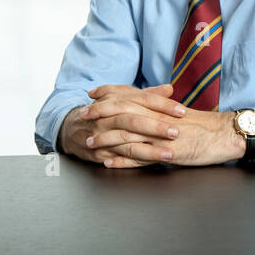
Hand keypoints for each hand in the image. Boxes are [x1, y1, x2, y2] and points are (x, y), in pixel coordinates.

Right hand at [59, 83, 184, 166]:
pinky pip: (116, 158)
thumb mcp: (124, 100)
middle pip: (133, 119)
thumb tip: (169, 88)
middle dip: (155, 126)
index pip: (142, 99)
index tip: (181, 111)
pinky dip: (130, 162)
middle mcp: (108, 115)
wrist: (73, 126)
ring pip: (126, 140)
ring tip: (169, 154)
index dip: (162, 104)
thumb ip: (147, 95)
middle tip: (176, 132)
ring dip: (149, 149)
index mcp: (118, 100)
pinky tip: (146, 166)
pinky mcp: (98, 151)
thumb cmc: (104, 112)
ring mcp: (102, 134)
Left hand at [60, 84, 245, 168]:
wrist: (225, 135)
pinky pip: (140, 157)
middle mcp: (157, 117)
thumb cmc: (204, 125)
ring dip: (105, 139)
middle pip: (122, 111)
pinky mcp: (167, 153)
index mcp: (160, 105)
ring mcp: (160, 136)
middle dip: (99, 113)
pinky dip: (122, 160)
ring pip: (126, 135)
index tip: (92, 93)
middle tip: (83, 116)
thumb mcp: (179, 112)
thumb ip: (160, 108)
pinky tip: (109, 163)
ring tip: (90, 143)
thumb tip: (144, 104)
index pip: (128, 93)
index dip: (108, 92)